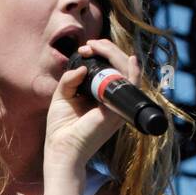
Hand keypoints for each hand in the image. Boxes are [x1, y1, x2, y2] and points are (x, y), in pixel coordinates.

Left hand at [43, 37, 140, 176]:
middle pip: (118, 67)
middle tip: (89, 45)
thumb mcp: (62, 97)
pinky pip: (131, 87)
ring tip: (96, 46)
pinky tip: (131, 59)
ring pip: (126, 72)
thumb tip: (82, 66)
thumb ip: (70, 79)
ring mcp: (116, 104)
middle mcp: (111, 99)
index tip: (84, 49)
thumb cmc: (61, 129)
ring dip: (114, 54)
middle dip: (106, 50)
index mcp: (99, 96)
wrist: (62, 149)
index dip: (99, 54)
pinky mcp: (118, 111)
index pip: (108, 69)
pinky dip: (133, 72)